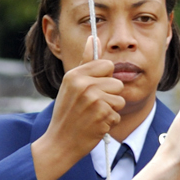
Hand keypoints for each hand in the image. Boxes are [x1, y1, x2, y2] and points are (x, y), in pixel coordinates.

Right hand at [32, 59, 123, 179]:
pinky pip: (118, 114)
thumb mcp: (71, 85)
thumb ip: (85, 62)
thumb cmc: (67, 112)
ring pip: (120, 99)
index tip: (93, 88)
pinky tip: (94, 125)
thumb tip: (93, 37)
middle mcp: (84, 85)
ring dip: (110, 110)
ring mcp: (94, 100)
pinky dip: (109, 122)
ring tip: (93, 115)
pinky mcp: (103, 115)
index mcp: (75, 75)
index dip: (104, 78)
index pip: (107, 65)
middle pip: (117, 83)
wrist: (59, 142)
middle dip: (109, 95)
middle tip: (92, 105)